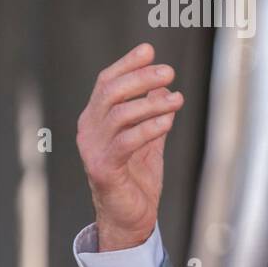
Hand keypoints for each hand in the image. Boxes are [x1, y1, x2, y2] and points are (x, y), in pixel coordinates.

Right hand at [76, 43, 184, 250]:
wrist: (130, 216)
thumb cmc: (137, 177)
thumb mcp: (148, 138)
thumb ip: (153, 112)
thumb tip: (164, 84)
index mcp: (97, 118)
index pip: (107, 82)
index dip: (127, 64)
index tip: (149, 50)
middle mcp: (90, 130)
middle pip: (111, 93)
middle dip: (141, 78)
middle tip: (169, 71)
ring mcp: (93, 149)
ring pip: (120, 114)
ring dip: (151, 103)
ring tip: (177, 98)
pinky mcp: (104, 168)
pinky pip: (127, 141)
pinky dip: (150, 128)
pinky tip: (168, 121)